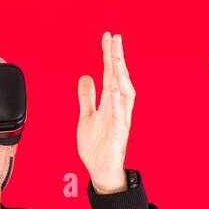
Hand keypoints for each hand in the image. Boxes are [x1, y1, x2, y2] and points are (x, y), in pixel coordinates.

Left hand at [76, 32, 133, 193]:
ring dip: (121, 75)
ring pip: (123, 93)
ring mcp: (120, 119)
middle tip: (114, 38)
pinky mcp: (118, 133)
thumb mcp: (86, 116)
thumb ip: (87, 97)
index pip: (110, 74)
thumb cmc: (97, 146)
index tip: (108, 37)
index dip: (109, 55)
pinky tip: (116, 90)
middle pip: (119, 78)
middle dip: (117, 58)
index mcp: (110, 102)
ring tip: (116, 57)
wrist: (100, 170)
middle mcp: (118, 107)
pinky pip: (120, 116)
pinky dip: (118, 103)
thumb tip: (86, 77)